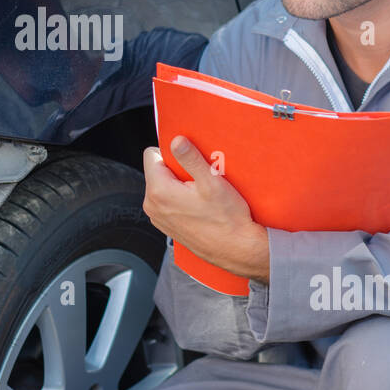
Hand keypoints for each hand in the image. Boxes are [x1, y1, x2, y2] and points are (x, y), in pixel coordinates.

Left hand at [141, 136, 269, 282]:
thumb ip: (190, 158)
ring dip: (180, 185)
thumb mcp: (211, 182)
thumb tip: (175, 140)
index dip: (171, 153)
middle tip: (200, 178)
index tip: (189, 160)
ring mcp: (158, 218)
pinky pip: (168, 202)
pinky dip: (181, 199)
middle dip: (177, 169)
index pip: (152, 155)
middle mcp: (152, 206)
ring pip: (164, 187)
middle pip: (158, 171)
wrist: (237, 249)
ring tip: (202, 193)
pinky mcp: (167, 226)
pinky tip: (200, 205)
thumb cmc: (227, 219)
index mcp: (158, 191)